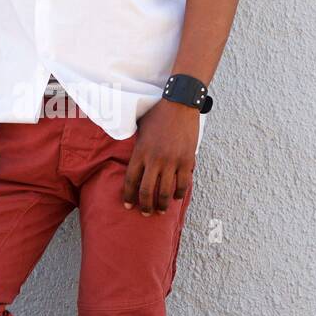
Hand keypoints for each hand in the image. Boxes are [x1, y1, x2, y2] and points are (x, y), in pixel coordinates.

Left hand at [122, 99, 197, 214]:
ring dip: (163, 205)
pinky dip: (180, 193)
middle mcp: (155, 159)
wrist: (180, 103)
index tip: (128, 204)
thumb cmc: (158, 113)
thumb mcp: (140, 127)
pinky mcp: (187, 160)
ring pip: (166, 192)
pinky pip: (183, 184)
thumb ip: (135, 143)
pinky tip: (177, 197)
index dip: (128, 195)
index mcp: (140, 152)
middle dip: (145, 206)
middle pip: (147, 191)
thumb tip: (128, 153)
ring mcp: (172, 161)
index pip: (131, 180)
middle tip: (145, 213)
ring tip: (161, 210)